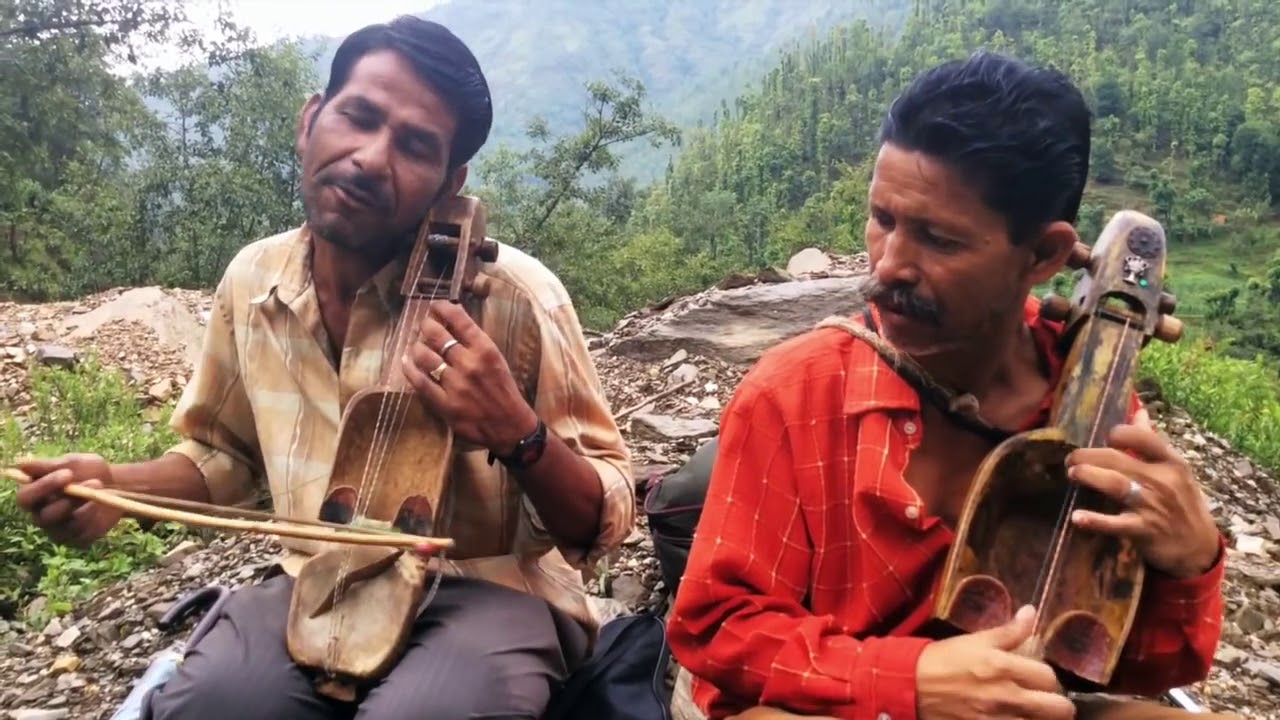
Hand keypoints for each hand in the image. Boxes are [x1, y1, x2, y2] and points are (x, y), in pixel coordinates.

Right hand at [14, 453, 122, 547]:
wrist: (118, 486)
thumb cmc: (89, 472)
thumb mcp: (74, 463)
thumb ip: (50, 466)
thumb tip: (21, 464)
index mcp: (35, 496)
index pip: (26, 497)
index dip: (43, 487)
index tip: (67, 473)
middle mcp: (42, 516)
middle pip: (45, 516)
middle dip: (69, 500)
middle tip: (94, 482)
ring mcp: (60, 530)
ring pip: (67, 525)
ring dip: (87, 506)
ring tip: (101, 487)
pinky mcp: (78, 539)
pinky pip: (83, 534)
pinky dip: (96, 517)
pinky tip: (104, 503)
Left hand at [401, 299, 538, 454]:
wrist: (510, 425)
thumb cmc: (504, 390)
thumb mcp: (496, 360)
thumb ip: (476, 343)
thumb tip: (454, 323)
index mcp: (485, 350)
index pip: (460, 320)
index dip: (443, 308)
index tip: (436, 306)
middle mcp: (469, 364)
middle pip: (436, 335)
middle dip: (426, 325)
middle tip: (424, 325)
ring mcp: (455, 384)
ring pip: (424, 356)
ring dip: (417, 347)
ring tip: (417, 346)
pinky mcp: (445, 403)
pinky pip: (420, 382)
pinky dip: (410, 369)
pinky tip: (407, 363)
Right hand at [917, 605, 1075, 719]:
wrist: (910, 686)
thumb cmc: (942, 660)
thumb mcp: (975, 640)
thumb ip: (1009, 631)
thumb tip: (1031, 612)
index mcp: (1003, 667)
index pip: (1049, 677)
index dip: (1048, 678)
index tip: (1040, 679)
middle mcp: (1005, 697)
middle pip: (1058, 709)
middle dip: (1058, 706)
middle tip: (1047, 701)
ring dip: (1039, 718)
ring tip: (1032, 712)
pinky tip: (1014, 718)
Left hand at [1065, 408, 1220, 578]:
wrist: (1198, 547)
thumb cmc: (1182, 502)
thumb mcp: (1175, 470)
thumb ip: (1152, 442)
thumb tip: (1139, 411)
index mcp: (1171, 462)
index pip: (1143, 437)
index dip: (1119, 433)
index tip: (1104, 438)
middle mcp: (1162, 480)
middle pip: (1118, 459)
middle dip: (1089, 455)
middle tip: (1070, 458)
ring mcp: (1152, 506)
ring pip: (1115, 485)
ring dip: (1089, 475)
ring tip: (1071, 472)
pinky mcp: (1143, 530)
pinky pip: (1116, 524)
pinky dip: (1095, 520)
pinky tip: (1076, 517)